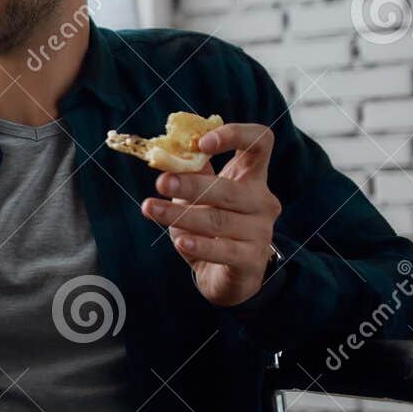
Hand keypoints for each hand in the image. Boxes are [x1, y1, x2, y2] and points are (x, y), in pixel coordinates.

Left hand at [139, 122, 281, 306]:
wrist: (226, 276)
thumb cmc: (209, 228)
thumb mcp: (197, 196)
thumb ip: (189, 173)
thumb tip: (166, 151)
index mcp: (251, 177)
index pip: (259, 142)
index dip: (234, 135)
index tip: (201, 143)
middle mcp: (262, 201)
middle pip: (230, 188)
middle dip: (192, 184)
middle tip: (161, 182)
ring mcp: (260, 232)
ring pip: (218, 220)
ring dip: (180, 214)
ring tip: (150, 208)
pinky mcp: (252, 260)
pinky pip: (224, 250)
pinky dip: (201, 245)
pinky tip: (180, 241)